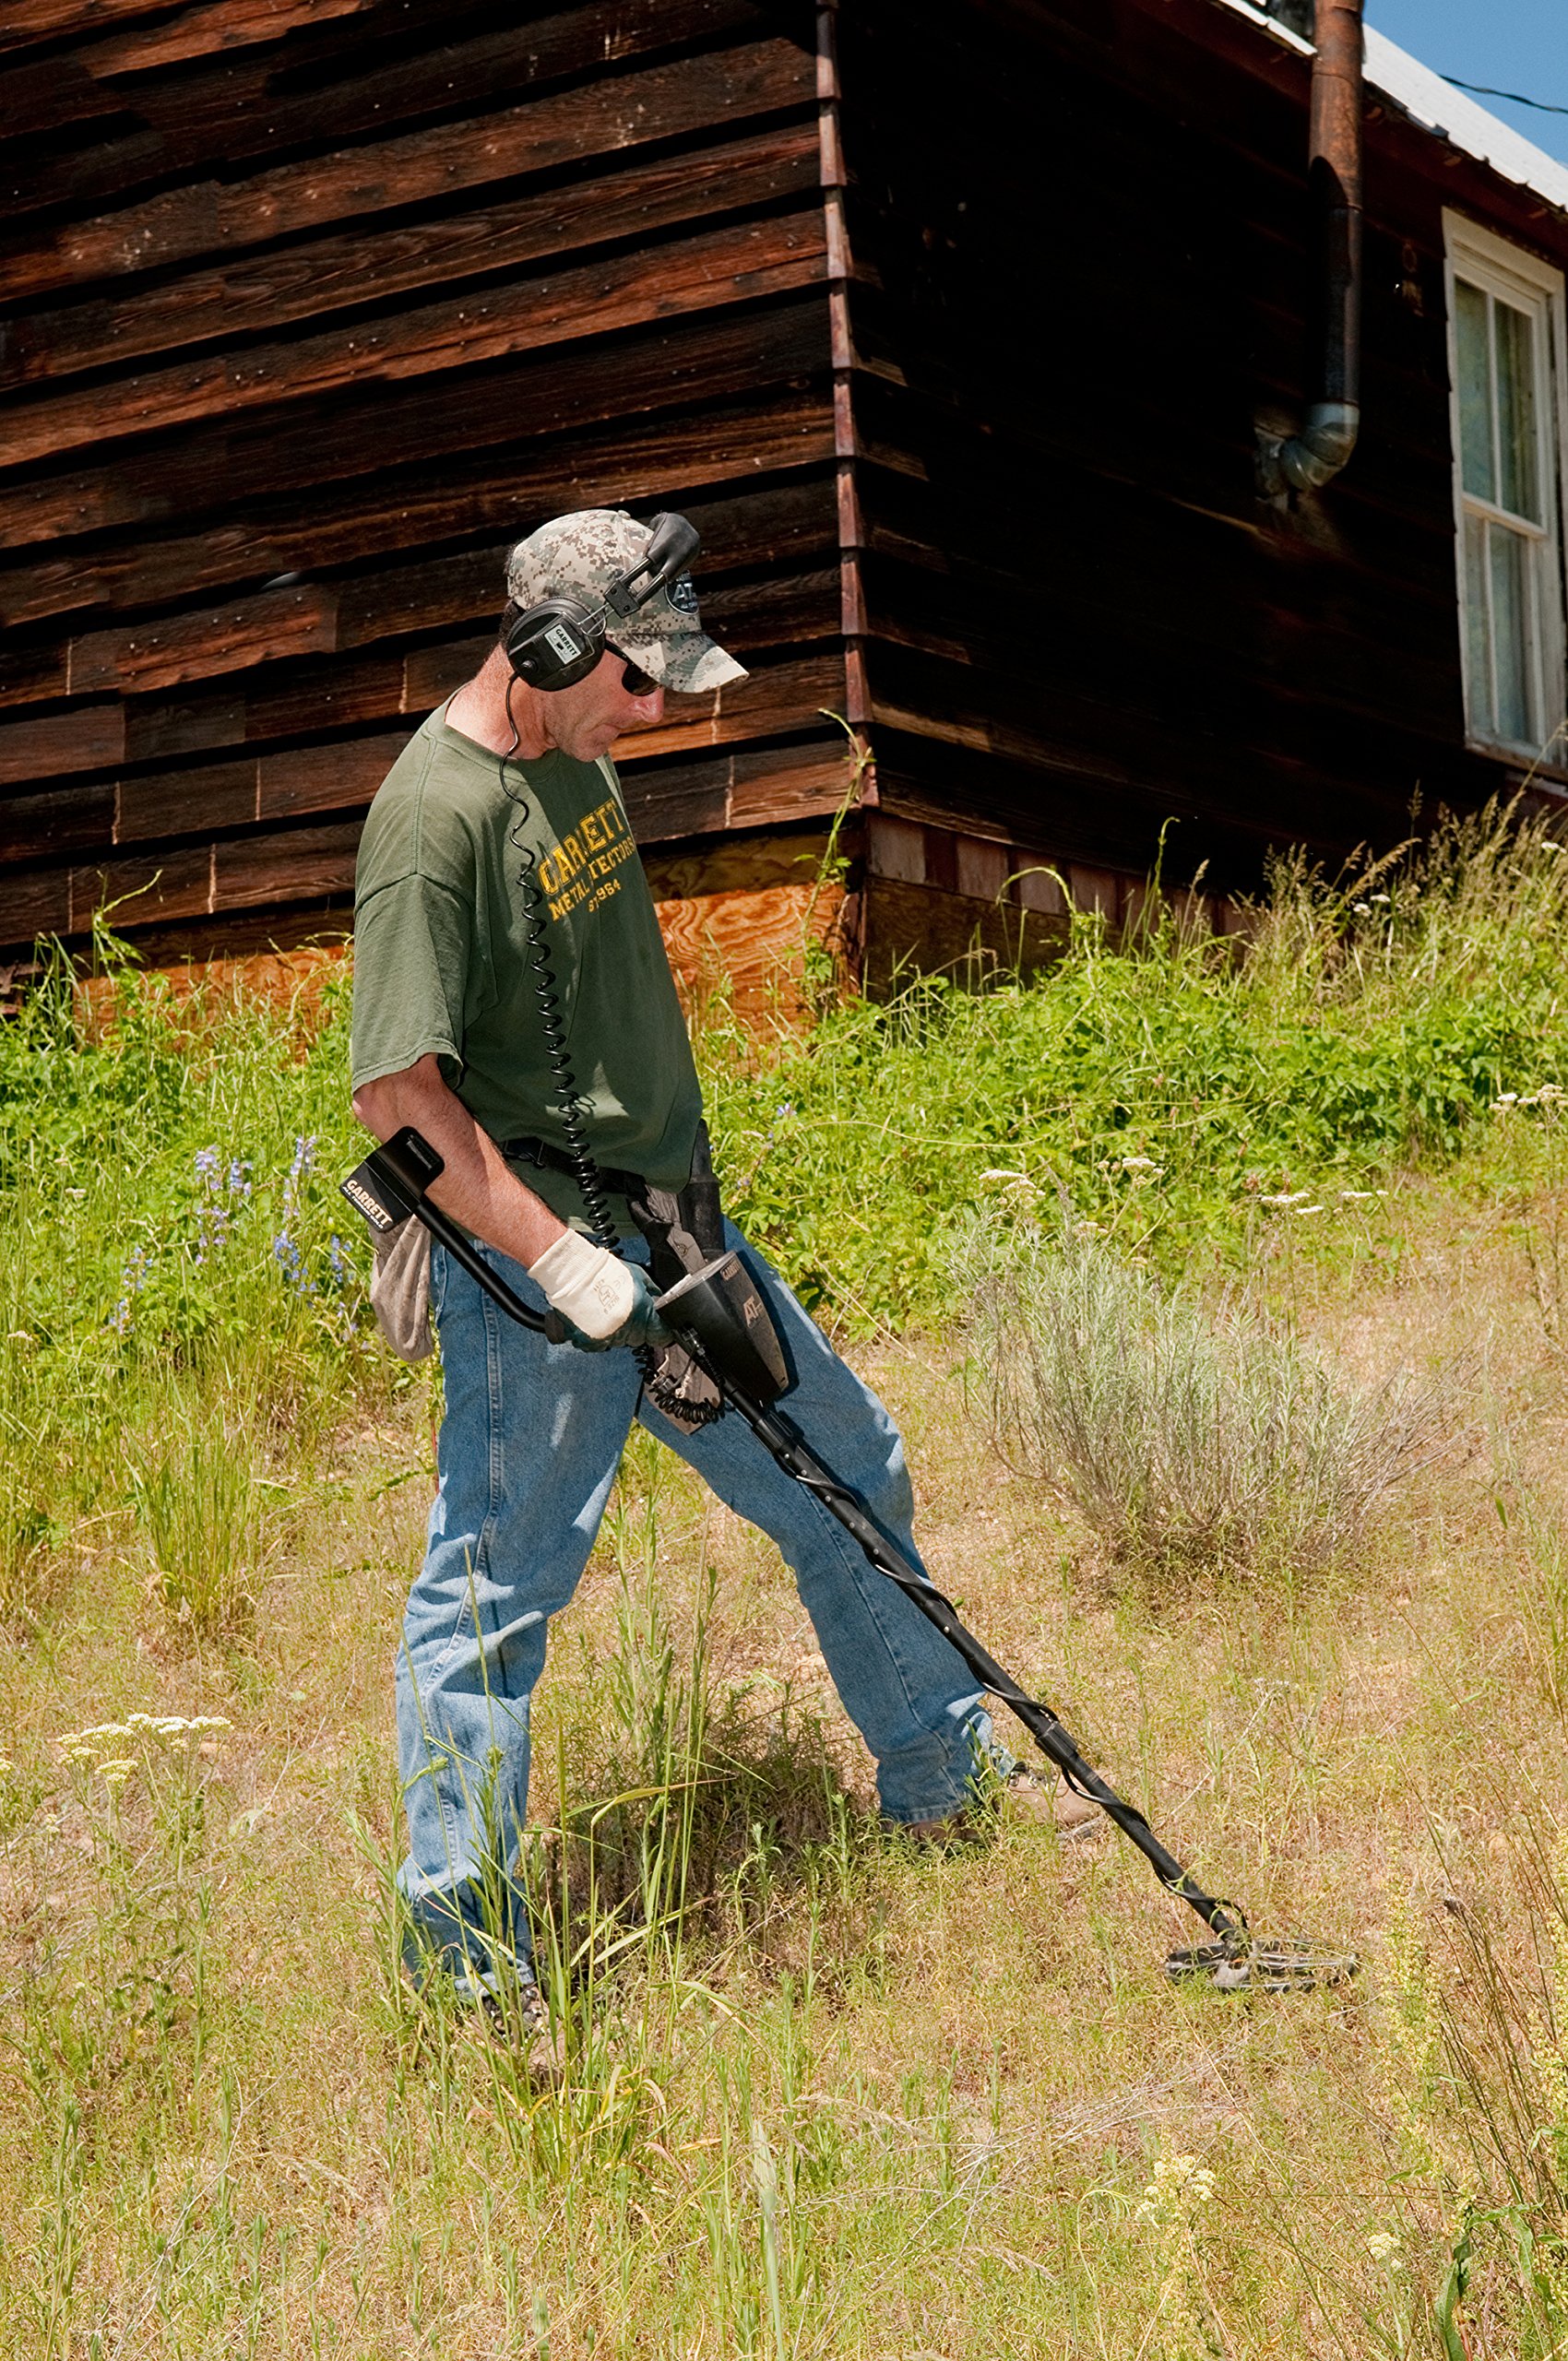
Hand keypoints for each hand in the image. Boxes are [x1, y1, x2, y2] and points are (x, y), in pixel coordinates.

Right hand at [529, 1231, 670, 1351]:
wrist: (574, 1274)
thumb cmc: (603, 1271)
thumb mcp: (638, 1275)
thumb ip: (651, 1291)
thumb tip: (659, 1300)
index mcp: (642, 1312)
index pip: (662, 1335)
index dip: (662, 1332)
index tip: (660, 1329)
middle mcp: (627, 1328)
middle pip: (639, 1338)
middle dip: (636, 1327)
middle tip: (624, 1311)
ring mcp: (608, 1337)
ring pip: (620, 1342)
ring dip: (617, 1331)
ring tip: (606, 1312)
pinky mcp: (590, 1342)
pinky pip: (600, 1345)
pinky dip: (598, 1337)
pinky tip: (594, 1320)